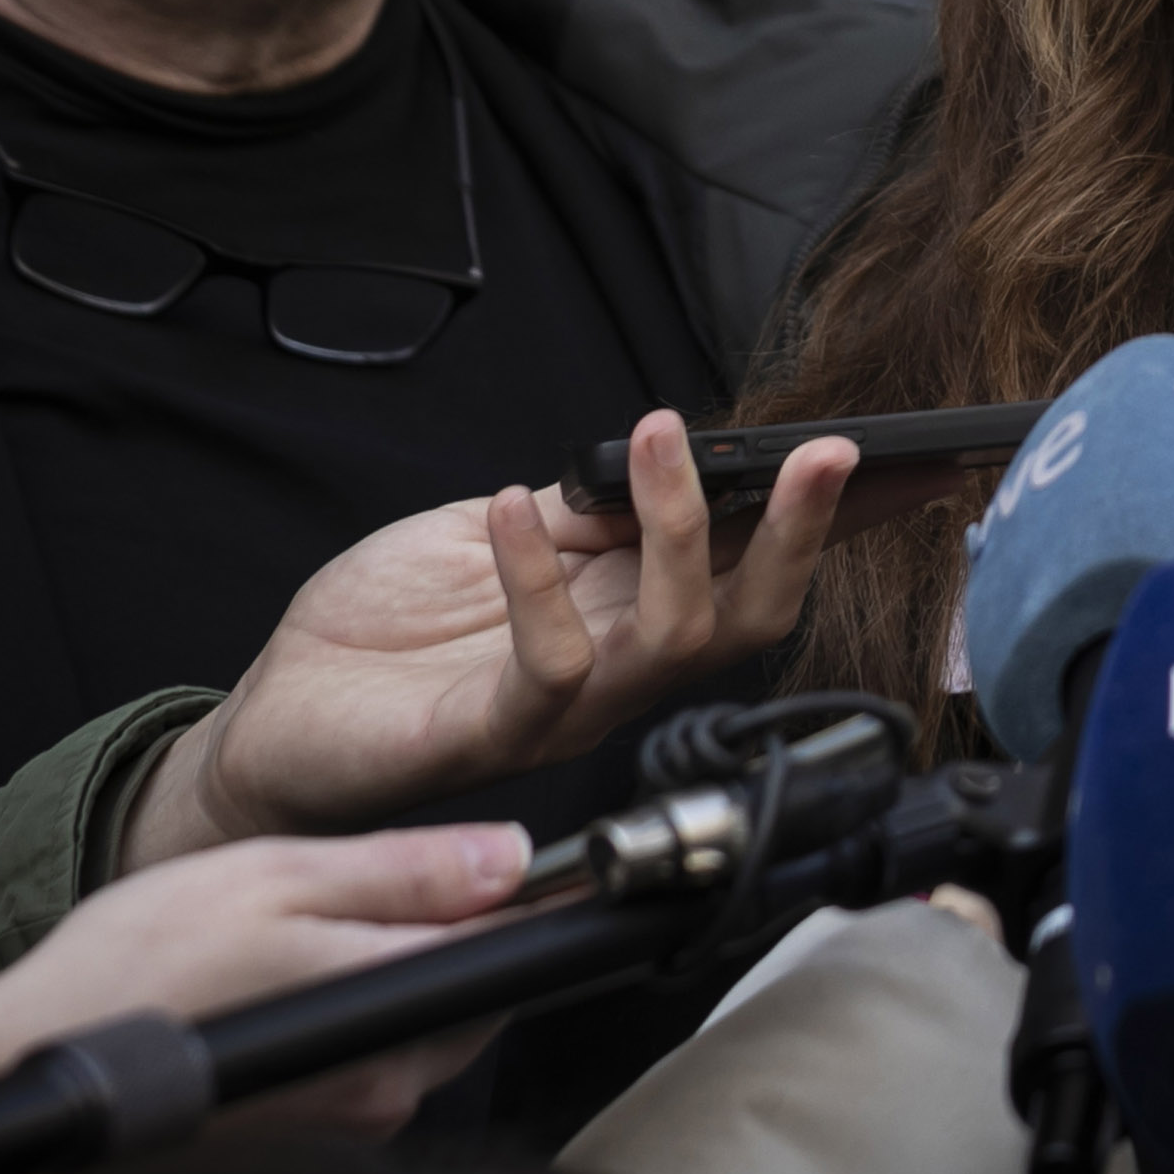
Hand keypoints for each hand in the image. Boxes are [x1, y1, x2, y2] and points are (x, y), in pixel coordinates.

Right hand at [0, 823, 529, 1119]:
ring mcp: (354, 1125)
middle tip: (341, 901)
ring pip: (423, 1032)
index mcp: (394, 1007)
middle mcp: (389, 1084)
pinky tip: (273, 1000)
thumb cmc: (137, 970)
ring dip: (386, 984)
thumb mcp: (278, 875)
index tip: (471, 867)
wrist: (31, 1066)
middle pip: (473, 992)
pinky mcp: (317, 1144)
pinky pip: (373, 1071)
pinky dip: (347, 1028)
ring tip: (287, 951)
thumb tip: (511, 857)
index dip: (507, 896)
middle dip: (437, 940)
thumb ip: (406, 870)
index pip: (512, 947)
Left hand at [120, 412, 855, 867]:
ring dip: (680, 530)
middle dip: (801, 532)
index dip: (831, 520)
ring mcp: (566, 710)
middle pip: (752, 615)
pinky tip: (511, 506)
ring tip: (659, 439)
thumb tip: (664, 456)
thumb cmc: (382, 634)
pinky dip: (534, 574)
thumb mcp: (496, 537)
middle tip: (826, 452)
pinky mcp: (495, 734)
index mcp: (628, 616)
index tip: (897, 460)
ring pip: (675, 638)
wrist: (276, 725)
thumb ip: (579, 514)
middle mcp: (619, 672)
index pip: (753, 566)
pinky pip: (549, 662)